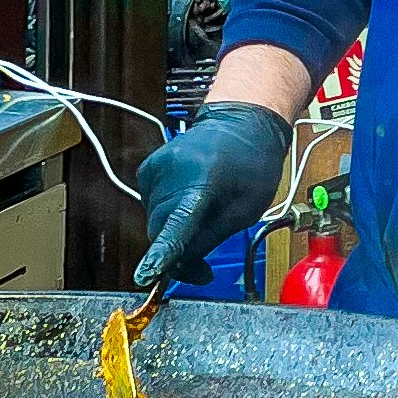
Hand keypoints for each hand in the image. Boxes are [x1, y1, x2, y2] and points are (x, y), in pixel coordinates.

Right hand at [134, 101, 292, 292]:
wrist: (240, 122)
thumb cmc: (251, 163)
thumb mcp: (245, 210)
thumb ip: (209, 239)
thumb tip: (181, 266)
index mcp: (202, 181)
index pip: (176, 225)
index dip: (162, 254)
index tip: (147, 275)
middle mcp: (170, 172)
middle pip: (160, 231)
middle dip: (176, 254)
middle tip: (202, 268)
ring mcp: (154, 169)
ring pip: (154, 222)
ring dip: (171, 233)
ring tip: (202, 218)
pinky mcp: (146, 170)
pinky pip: (151, 207)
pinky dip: (166, 215)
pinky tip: (187, 203)